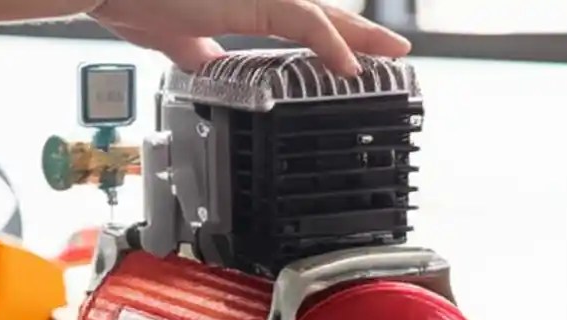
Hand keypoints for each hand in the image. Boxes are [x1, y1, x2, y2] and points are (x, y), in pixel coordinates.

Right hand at [90, 0, 409, 75]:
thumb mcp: (172, 38)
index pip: (297, 19)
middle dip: (360, 34)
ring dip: (359, 37)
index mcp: (241, 1)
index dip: (329, 37)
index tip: (349, 60)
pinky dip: (331, 45)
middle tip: (394, 52)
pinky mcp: (253, 1)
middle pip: (321, 14)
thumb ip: (197, 50)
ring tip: (390, 56)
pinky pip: (304, 23)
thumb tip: (204, 64)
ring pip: (323, 15)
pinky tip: (350, 66)